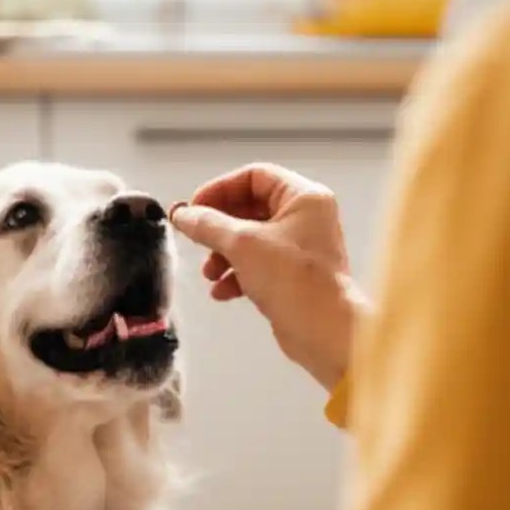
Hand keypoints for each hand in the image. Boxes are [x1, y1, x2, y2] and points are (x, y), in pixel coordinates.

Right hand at [170, 163, 368, 390]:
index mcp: (304, 198)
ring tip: (210, 273)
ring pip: (251, 239)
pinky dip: (237, 274)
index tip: (196, 207)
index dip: (220, 189)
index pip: (254, 176)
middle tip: (197, 238)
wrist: (324, 333)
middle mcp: (307, 218)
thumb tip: (184, 215)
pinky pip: (258, 264)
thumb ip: (208, 225)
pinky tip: (222, 291)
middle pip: (250, 208)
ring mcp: (301, 248)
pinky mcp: (294, 276)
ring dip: (224, 254)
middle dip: (219, 227)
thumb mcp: (243, 244)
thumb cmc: (295, 282)